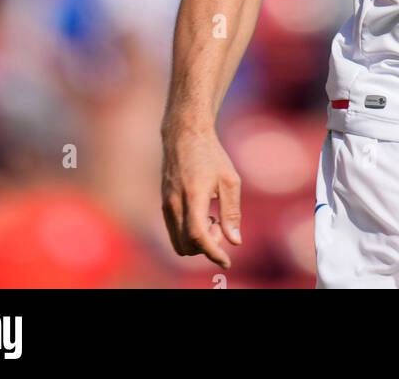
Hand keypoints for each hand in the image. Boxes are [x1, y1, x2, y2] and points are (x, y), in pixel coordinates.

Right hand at [161, 123, 242, 269]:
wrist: (185, 136)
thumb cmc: (212, 156)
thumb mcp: (230, 180)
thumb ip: (232, 212)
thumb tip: (235, 241)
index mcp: (193, 196)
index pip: (198, 236)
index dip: (212, 253)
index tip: (226, 262)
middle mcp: (174, 204)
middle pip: (186, 246)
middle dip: (206, 246)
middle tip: (219, 225)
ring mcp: (166, 205)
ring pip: (177, 243)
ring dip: (196, 241)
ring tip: (212, 219)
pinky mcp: (163, 205)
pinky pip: (173, 232)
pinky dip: (188, 234)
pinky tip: (202, 215)